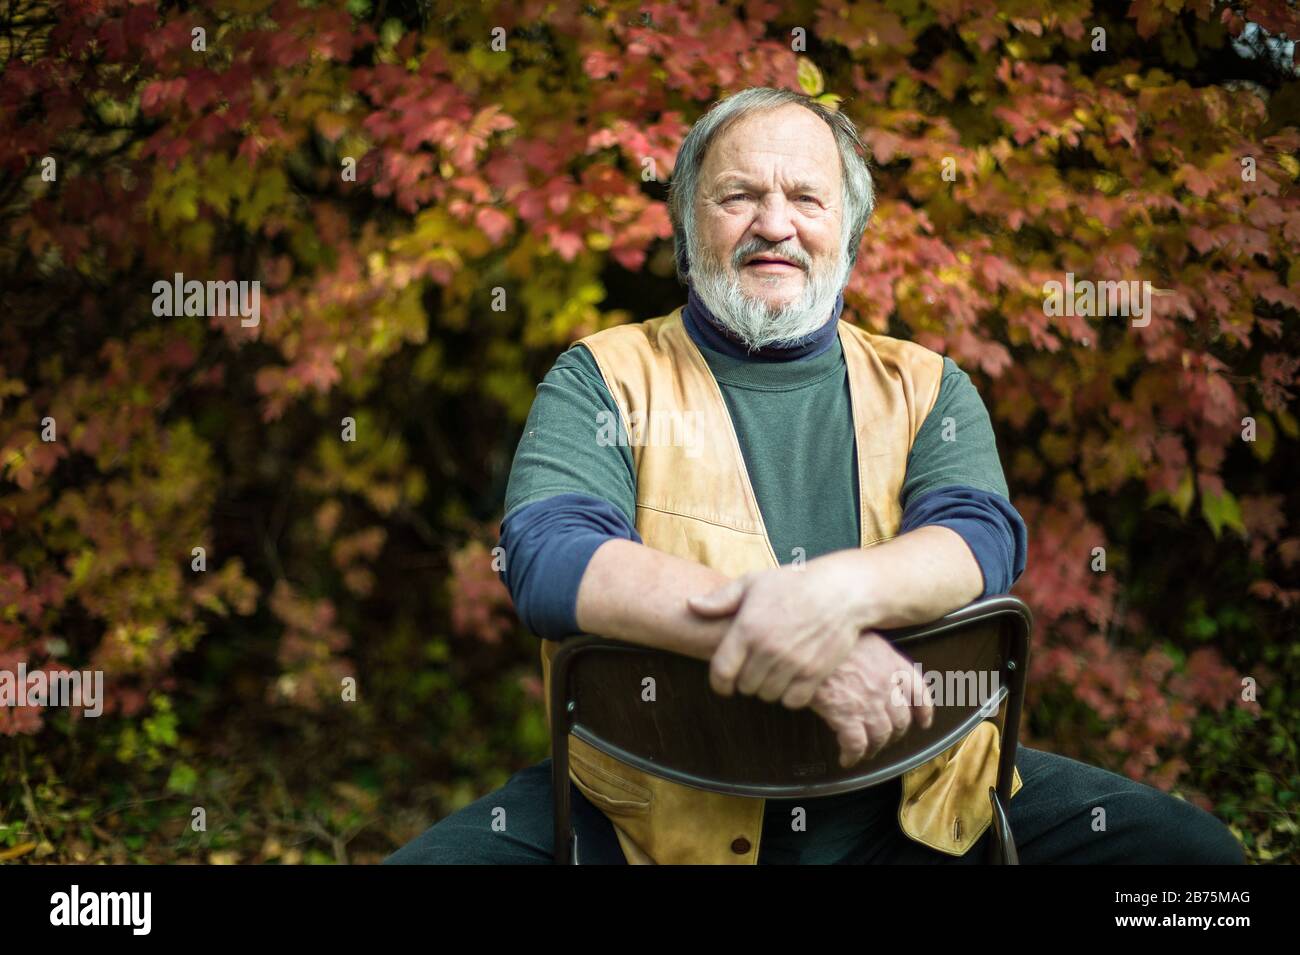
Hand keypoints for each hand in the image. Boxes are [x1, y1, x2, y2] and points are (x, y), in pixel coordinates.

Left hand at [687, 563, 860, 707]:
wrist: (841, 591)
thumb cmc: (794, 583)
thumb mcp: (753, 582)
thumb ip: (721, 599)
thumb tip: (691, 605)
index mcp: (747, 629)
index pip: (721, 672)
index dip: (719, 684)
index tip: (723, 685)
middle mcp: (767, 649)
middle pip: (745, 686)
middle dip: (746, 680)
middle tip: (755, 668)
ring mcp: (792, 663)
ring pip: (768, 695)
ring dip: (768, 688)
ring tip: (773, 672)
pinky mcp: (815, 673)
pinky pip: (793, 701)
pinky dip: (791, 695)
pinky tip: (792, 679)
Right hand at [810, 634, 934, 767]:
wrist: (807, 645)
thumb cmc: (829, 637)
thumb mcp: (861, 635)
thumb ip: (875, 653)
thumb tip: (873, 664)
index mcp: (891, 662)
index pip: (919, 691)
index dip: (924, 710)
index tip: (923, 721)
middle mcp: (886, 685)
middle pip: (901, 719)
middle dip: (895, 733)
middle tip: (886, 738)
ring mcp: (869, 703)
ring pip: (881, 735)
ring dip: (875, 747)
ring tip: (866, 751)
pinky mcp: (847, 716)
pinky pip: (856, 744)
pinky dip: (853, 755)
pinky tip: (846, 759)